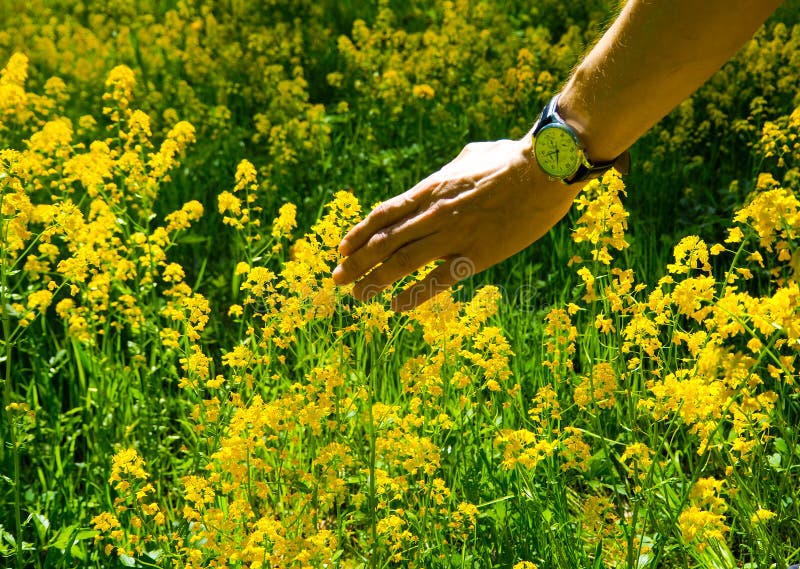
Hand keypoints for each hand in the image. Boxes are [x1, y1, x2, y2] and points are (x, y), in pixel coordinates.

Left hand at [332, 134, 583, 310]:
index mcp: (431, 188)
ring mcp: (452, 236)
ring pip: (401, 263)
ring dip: (374, 280)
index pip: (383, 214)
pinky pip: (436, 281)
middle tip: (337, 279)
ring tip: (357, 296)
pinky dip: (413, 295)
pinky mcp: (475, 255)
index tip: (342, 248)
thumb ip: (450, 169)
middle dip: (356, 262)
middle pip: (383, 242)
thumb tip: (444, 172)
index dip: (358, 233)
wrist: (545, 172)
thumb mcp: (471, 155)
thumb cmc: (513, 159)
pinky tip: (396, 307)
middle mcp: (433, 213)